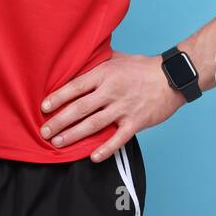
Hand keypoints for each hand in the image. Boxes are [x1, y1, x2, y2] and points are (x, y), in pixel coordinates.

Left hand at [39, 52, 186, 162]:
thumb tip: (77, 60)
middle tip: (44, 132)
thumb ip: (96, 61)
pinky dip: (106, 149)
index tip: (43, 107)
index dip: (58, 97)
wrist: (171, 78)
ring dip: (74, 135)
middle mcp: (111, 91)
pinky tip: (93, 157)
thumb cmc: (142, 67)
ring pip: (94, 124)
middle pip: (80, 108)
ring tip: (58, 143)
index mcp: (104, 74)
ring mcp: (123, 108)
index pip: (76, 87)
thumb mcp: (116, 58)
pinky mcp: (135, 122)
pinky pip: (118, 139)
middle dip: (59, 121)